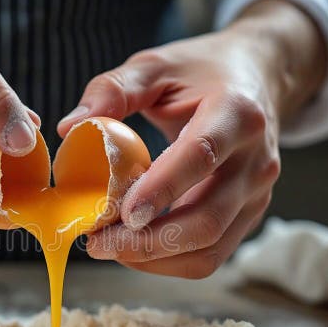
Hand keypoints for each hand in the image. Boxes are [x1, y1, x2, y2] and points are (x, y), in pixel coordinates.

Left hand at [59, 1, 326, 277]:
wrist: (259, 78)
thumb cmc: (201, 72)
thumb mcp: (156, 66)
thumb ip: (113, 90)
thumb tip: (69, 128)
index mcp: (237, 113)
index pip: (201, 157)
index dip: (162, 190)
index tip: (122, 215)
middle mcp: (255, 160)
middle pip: (207, 220)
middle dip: (148, 242)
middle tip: (97, 244)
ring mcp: (257, 194)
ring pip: (210, 248)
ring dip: (155, 259)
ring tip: (109, 247)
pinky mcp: (249, 215)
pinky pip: (211, 254)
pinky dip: (169, 260)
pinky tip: (134, 247)